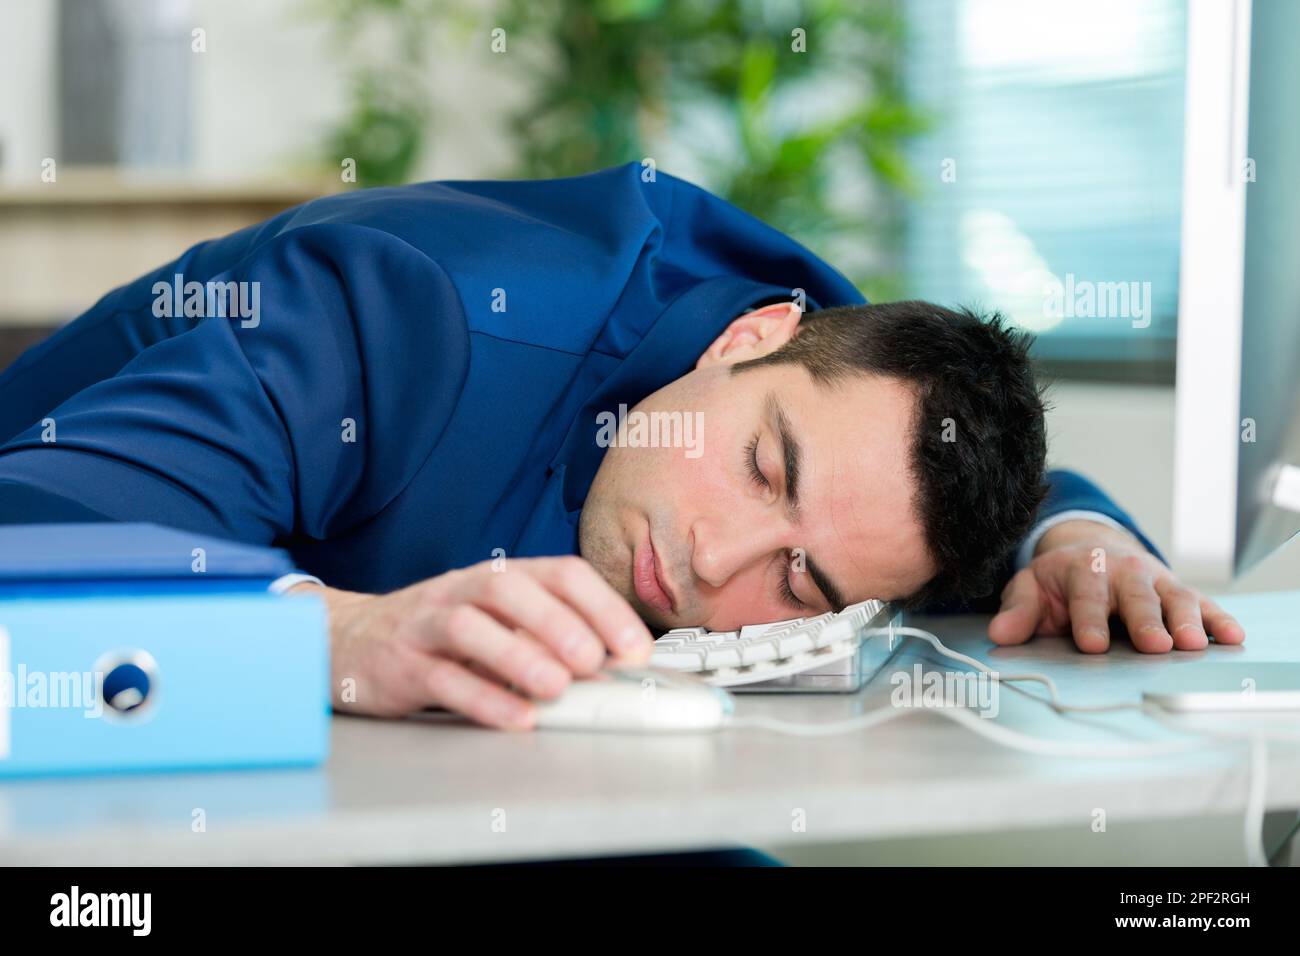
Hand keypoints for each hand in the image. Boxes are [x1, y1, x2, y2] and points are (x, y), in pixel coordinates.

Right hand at [289, 556, 653, 728]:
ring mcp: (425, 625)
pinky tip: (516, 718)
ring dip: (518, 655)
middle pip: (509, 588)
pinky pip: (440, 678)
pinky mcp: (399, 665)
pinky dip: (482, 699)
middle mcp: (462, 591)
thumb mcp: (497, 623)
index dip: (603, 607)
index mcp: (499, 577)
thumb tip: (614, 667)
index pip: (559, 574)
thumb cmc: (438, 633)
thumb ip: (548, 638)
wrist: (347, 639)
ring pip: (469, 627)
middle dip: (559, 622)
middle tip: (595, 661)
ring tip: (556, 687)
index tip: (636, 648)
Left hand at [988, 519, 1245, 652]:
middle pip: (1136, 597)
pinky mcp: (1178, 591)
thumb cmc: (1060, 580)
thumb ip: (1019, 611)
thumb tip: (999, 635)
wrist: (1092, 551)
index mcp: (1084, 569)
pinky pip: (1203, 604)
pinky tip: (1232, 637)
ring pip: (1174, 599)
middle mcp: (1123, 572)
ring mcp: (1155, 580)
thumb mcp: (1031, 588)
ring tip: (1194, 646)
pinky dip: (1218, 620)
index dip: (1088, 620)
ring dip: (1187, 622)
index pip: (1086, 596)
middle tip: (1155, 646)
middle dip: (1144, 621)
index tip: (1092, 645)